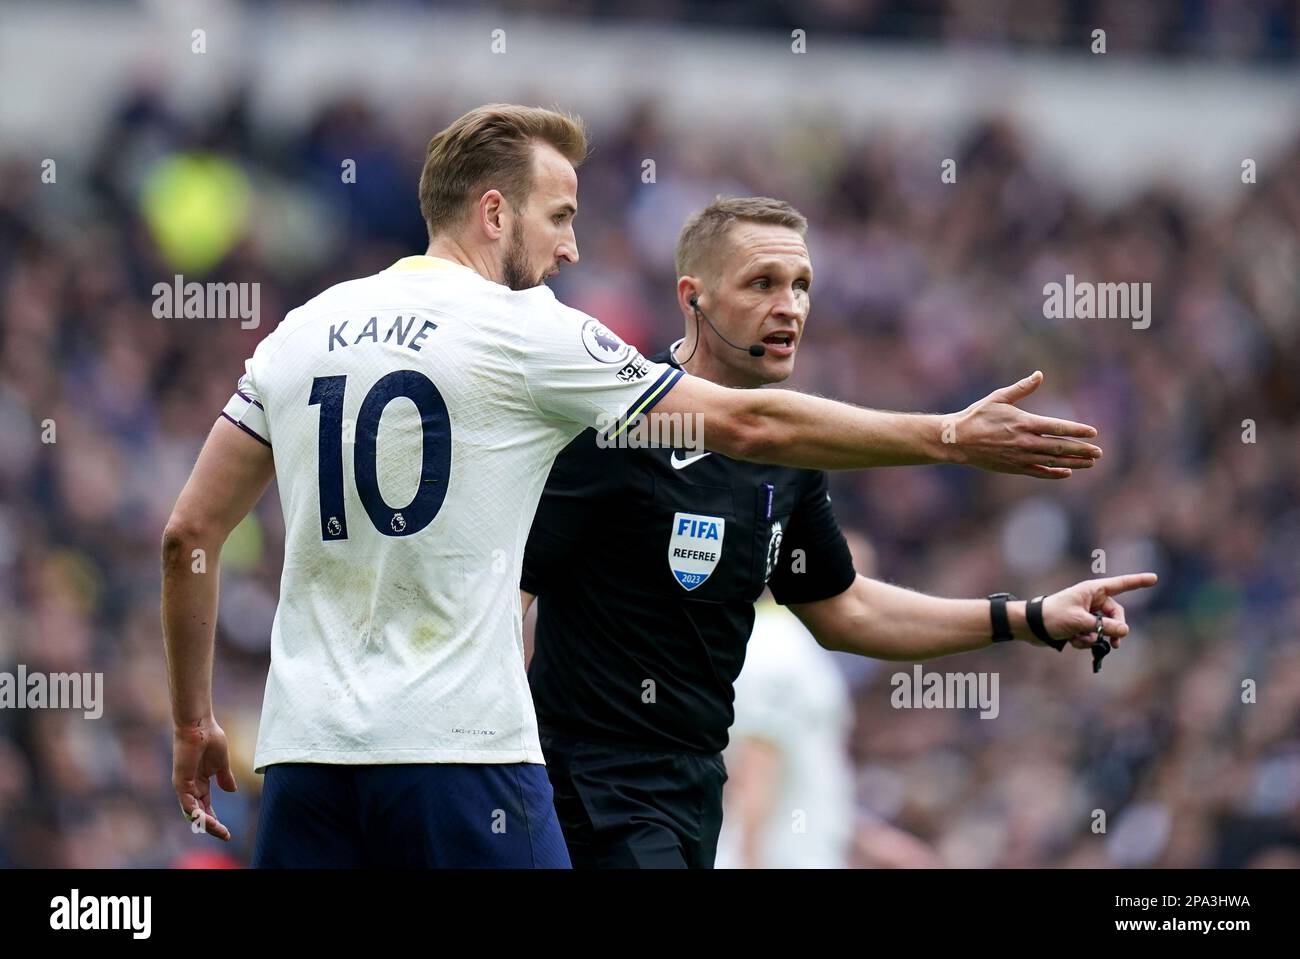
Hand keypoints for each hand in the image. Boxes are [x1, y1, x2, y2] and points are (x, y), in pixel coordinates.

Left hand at [172, 715, 236, 840]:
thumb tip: (231, 791)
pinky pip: (188, 804)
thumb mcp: (222, 763)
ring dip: (206, 823)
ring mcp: (184, 786)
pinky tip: (208, 819)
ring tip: (219, 830)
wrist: (200, 725)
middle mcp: (190, 788)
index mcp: (199, 784)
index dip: (215, 821)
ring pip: (193, 813)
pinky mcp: (181, 782)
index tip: (227, 832)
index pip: (206, 808)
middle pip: (199, 814)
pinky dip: (197, 813)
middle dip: (212, 826)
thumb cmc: (210, 738)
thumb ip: (225, 778)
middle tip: (225, 835)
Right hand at [946, 371, 1101, 477]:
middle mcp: (1024, 441)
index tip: (1093, 432)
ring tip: (1090, 463)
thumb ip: (1021, 388)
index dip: (1077, 430)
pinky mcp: (1013, 467)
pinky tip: (1067, 472)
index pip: (1057, 427)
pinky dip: (1054, 473)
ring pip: (1052, 461)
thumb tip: (1039, 375)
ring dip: (1074, 462)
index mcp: (1023, 422)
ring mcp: (1020, 456)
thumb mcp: (998, 398)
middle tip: (1099, 452)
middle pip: (1060, 447)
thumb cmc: (976, 415)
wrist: (956, 440)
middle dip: (1082, 450)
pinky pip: (1038, 472)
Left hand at [1027, 572, 1159, 649]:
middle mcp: (1091, 600)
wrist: (1031, 627)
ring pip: (1104, 628)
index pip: (1120, 585)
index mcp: (1092, 590)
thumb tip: (1124, 632)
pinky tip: (1073, 642)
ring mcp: (1086, 613)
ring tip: (1083, 641)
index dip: (1137, 581)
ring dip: (1096, 638)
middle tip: (1115, 642)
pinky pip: (1093, 635)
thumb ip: (1105, 627)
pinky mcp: (1080, 626)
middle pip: (1116, 615)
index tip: (1155, 578)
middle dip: (1114, 629)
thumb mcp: (1081, 622)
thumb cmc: (1054, 617)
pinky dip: (1086, 641)